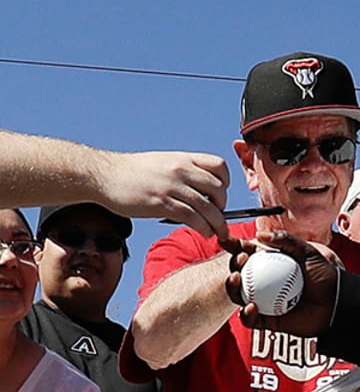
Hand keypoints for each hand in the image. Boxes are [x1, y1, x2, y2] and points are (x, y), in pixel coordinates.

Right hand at [102, 150, 230, 237]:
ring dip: (218, 223)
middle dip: (223, 206)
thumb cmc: (131, 172)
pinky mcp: (162, 203)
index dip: (225, 182)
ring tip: (219, 232)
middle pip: (219, 189)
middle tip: (219, 216)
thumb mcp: (162, 162)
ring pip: (208, 207)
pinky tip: (205, 233)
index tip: (220, 194)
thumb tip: (200, 190)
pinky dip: (203, 227)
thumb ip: (183, 172)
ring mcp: (172, 187)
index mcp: (183, 158)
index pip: (219, 165)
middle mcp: (181, 170)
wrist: (103, 175)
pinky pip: (192, 218)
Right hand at [225, 230, 339, 336]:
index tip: (226, 241)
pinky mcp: (266, 319)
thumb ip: (287, 240)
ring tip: (237, 278)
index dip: (235, 247)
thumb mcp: (309, 252)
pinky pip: (250, 319)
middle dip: (233, 265)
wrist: (337, 302)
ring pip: (238, 295)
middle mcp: (263, 281)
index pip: (248, 253)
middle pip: (239, 273)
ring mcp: (263, 300)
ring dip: (232, 287)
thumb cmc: (326, 275)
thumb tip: (260, 234)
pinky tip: (251, 307)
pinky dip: (247, 314)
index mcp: (271, 263)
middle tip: (240, 259)